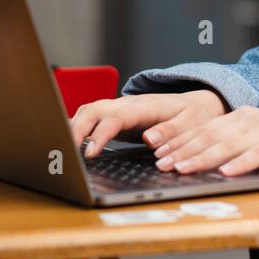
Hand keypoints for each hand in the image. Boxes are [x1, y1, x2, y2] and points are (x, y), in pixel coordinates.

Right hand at [70, 89, 228, 158]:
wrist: (197, 104)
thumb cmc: (194, 116)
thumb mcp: (191, 124)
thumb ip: (171, 132)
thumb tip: (149, 140)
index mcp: (145, 107)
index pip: (116, 118)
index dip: (100, 135)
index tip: (90, 153)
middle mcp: (129, 104)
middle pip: (94, 110)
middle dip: (76, 129)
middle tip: (66, 154)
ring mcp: (120, 108)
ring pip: (88, 111)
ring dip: (73, 127)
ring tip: (62, 150)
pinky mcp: (116, 116)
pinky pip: (91, 117)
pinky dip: (77, 127)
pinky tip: (69, 145)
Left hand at [152, 106, 258, 176]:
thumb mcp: (256, 138)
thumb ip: (232, 143)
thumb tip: (202, 158)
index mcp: (241, 116)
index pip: (204, 129)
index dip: (181, 141)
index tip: (160, 153)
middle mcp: (250, 120)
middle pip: (210, 136)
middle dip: (184, 150)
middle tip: (162, 164)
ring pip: (228, 145)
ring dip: (203, 158)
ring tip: (184, 169)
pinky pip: (257, 155)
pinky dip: (240, 164)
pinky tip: (226, 173)